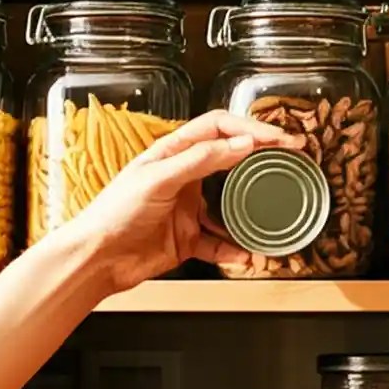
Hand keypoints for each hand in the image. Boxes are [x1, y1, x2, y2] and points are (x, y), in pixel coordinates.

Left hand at [61, 110, 300, 292]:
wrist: (96, 260)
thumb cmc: (114, 213)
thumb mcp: (158, 178)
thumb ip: (201, 160)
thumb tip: (243, 144)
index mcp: (175, 153)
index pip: (220, 128)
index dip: (252, 128)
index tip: (280, 138)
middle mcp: (186, 177)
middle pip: (233, 162)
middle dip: (263, 164)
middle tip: (292, 165)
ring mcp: (189, 209)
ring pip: (232, 206)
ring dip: (253, 212)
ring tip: (275, 214)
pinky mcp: (189, 240)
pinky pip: (221, 243)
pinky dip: (235, 250)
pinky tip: (247, 254)